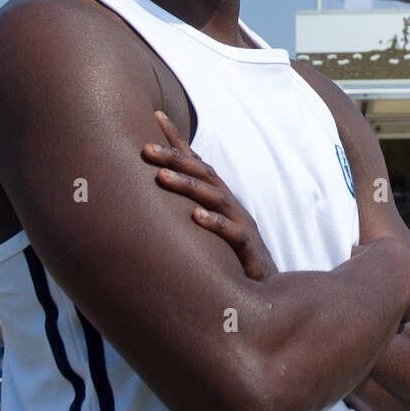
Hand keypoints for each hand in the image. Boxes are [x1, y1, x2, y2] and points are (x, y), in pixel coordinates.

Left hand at [142, 110, 279, 281]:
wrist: (264, 294)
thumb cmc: (230, 262)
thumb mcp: (206, 232)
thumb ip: (184, 213)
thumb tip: (145, 199)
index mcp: (220, 200)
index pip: (198, 163)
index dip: (178, 140)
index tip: (156, 115)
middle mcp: (231, 207)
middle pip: (204, 175)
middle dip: (175, 158)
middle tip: (145, 148)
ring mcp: (241, 226)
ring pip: (215, 199)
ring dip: (188, 186)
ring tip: (161, 177)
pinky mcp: (249, 251)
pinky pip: (232, 234)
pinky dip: (214, 223)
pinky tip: (195, 217)